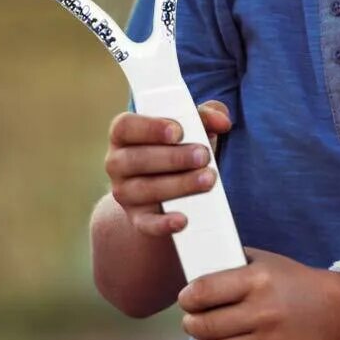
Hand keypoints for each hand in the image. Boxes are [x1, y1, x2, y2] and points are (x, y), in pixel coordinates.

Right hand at [104, 100, 233, 238]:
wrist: (167, 189)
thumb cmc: (178, 147)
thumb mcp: (189, 127)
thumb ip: (205, 116)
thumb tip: (223, 121)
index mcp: (123, 134)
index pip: (125, 127)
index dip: (150, 128)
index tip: (178, 131)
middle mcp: (117, 162)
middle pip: (136, 159)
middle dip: (173, 157)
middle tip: (203, 156)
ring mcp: (124, 192)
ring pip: (144, 190)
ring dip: (178, 185)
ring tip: (208, 179)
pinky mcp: (137, 218)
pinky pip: (146, 224)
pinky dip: (163, 224)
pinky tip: (183, 220)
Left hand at [179, 248, 339, 339]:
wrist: (332, 311)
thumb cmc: (291, 282)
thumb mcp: (265, 261)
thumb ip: (233, 263)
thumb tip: (196, 269)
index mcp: (258, 280)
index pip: (204, 291)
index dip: (187, 298)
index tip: (185, 300)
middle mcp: (263, 311)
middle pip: (206, 325)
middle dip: (190, 325)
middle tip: (190, 322)